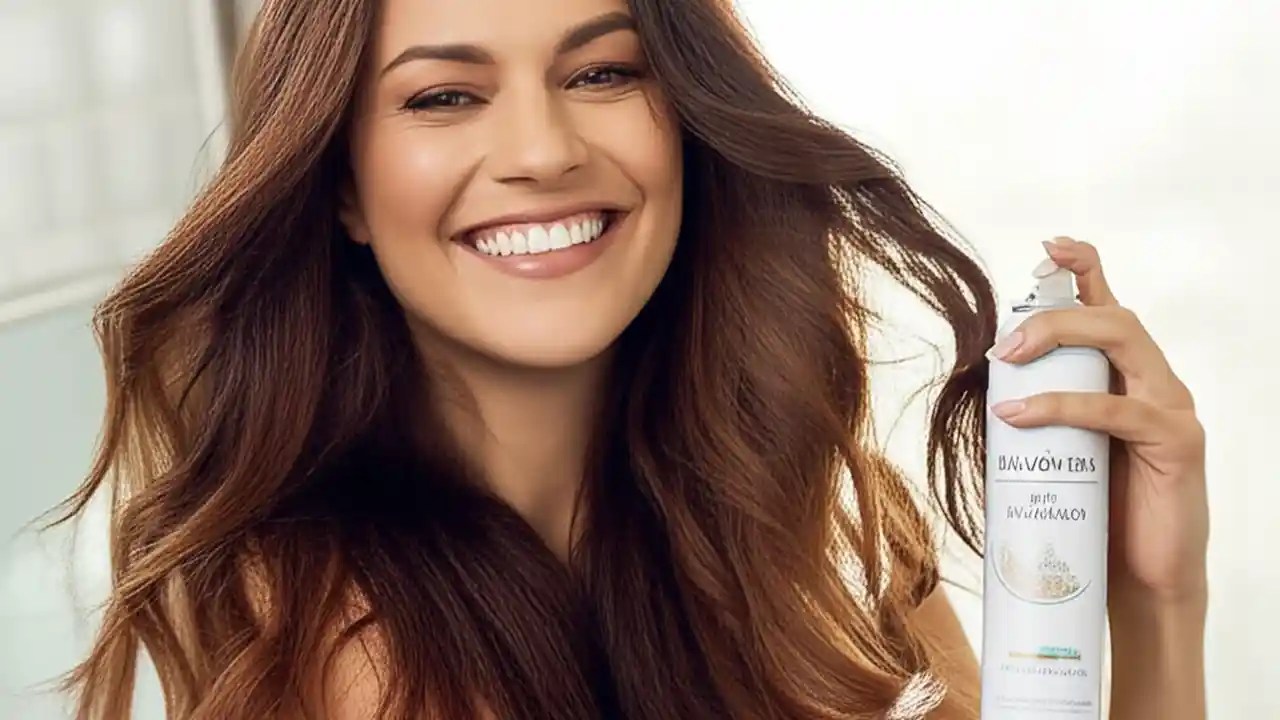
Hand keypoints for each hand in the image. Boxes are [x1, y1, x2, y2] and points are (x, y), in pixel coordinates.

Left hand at [987, 237, 1208, 605]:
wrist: (1139, 586)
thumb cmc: (1097, 518)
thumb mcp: (1060, 456)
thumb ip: (1037, 420)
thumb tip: (977, 400)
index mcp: (1127, 380)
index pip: (1110, 308)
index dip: (1086, 269)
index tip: (1049, 247)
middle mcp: (1155, 384)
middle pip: (1114, 317)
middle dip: (1056, 313)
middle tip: (1004, 341)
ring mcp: (1171, 411)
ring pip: (1125, 343)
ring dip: (1060, 340)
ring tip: (1008, 359)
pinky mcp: (1178, 445)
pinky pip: (1119, 410)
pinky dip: (1064, 406)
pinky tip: (1022, 416)